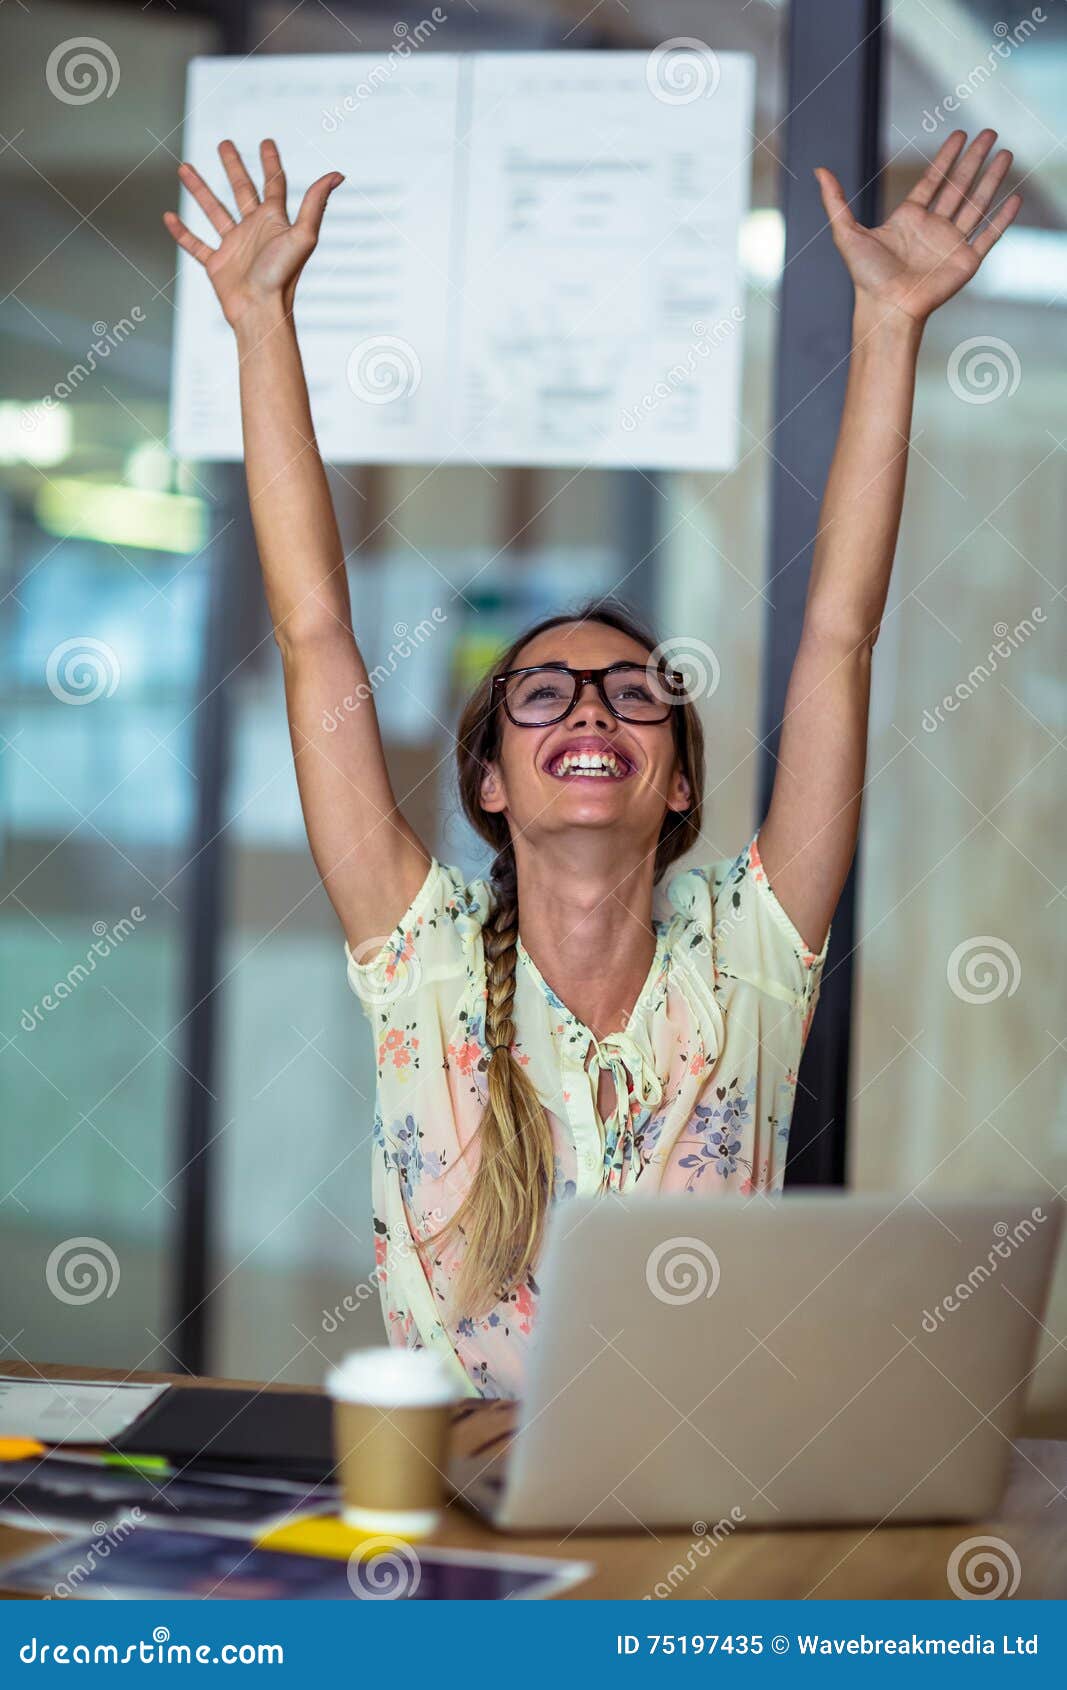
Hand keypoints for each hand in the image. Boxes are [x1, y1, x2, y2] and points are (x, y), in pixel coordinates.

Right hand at [163, 139, 342, 328]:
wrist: (260, 311)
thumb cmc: (283, 276)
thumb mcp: (303, 235)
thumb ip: (315, 204)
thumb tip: (337, 174)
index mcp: (274, 222)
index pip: (274, 184)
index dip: (271, 163)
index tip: (266, 142)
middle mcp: (254, 230)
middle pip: (242, 190)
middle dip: (233, 166)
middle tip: (224, 143)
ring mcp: (234, 246)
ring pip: (213, 210)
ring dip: (199, 190)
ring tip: (184, 168)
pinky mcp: (216, 264)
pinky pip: (195, 243)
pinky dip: (181, 232)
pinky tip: (168, 216)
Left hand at [815, 130, 1020, 323]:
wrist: (886, 310)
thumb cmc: (865, 278)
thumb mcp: (846, 233)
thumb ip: (835, 202)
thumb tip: (818, 171)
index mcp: (909, 218)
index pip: (933, 179)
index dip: (947, 157)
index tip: (960, 135)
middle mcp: (932, 228)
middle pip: (958, 185)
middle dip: (975, 159)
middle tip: (989, 132)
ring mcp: (951, 243)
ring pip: (976, 203)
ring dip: (992, 179)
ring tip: (1006, 153)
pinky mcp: (966, 261)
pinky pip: (989, 235)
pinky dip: (1002, 218)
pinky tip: (1015, 198)